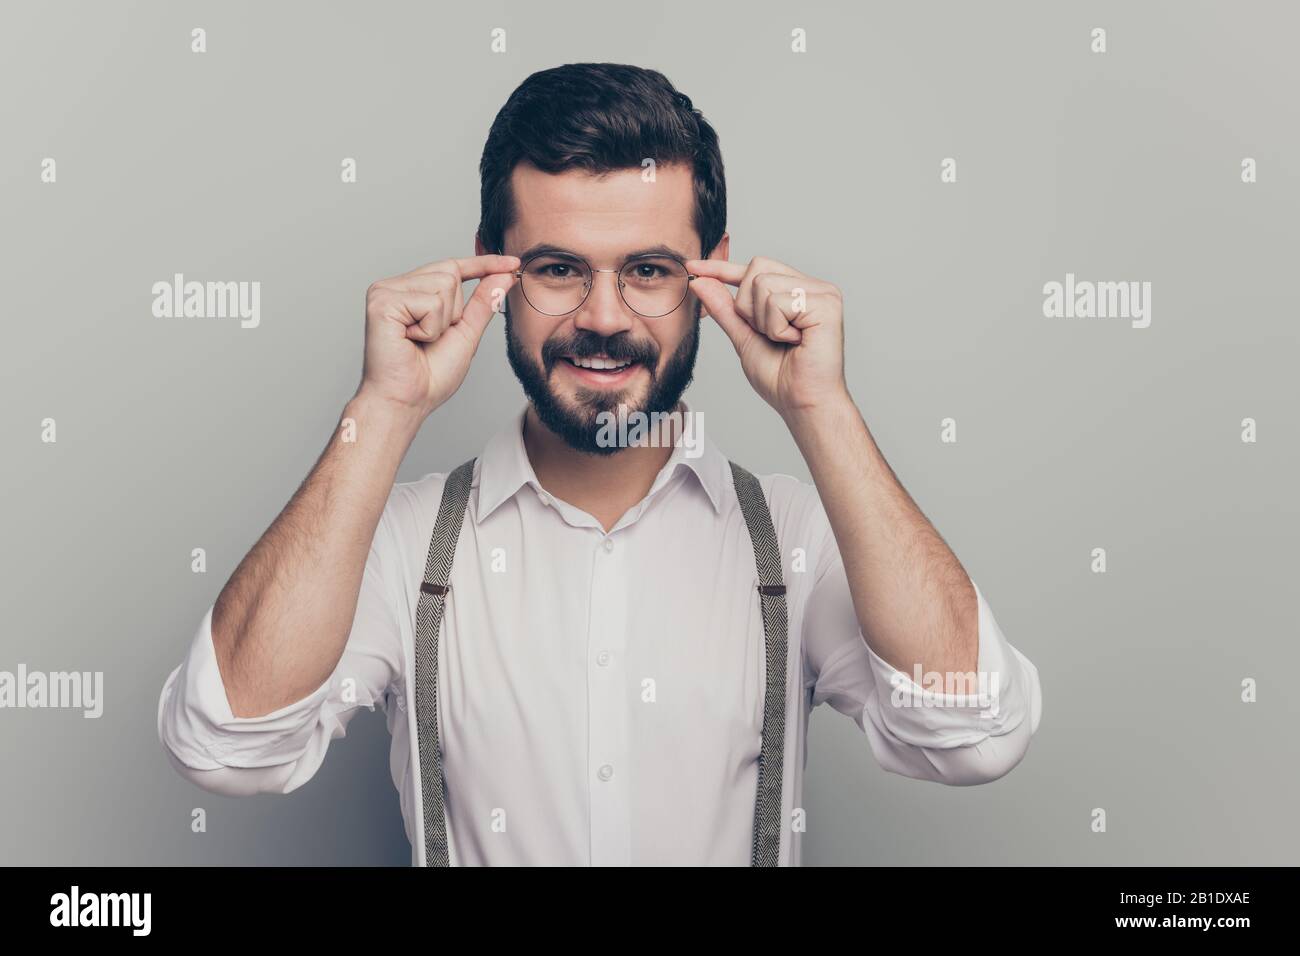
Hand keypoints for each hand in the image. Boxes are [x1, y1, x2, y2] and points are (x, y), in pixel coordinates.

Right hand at [356, 254, 518, 416]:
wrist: (406, 401)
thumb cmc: (430, 376)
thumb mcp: (466, 334)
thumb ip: (483, 303)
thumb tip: (504, 275)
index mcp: (413, 291)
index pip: (452, 267)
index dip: (483, 263)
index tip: (514, 261)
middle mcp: (397, 286)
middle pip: (450, 272)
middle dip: (454, 311)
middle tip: (431, 338)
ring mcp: (385, 290)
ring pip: (443, 285)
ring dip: (442, 322)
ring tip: (418, 340)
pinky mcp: (381, 301)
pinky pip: (430, 302)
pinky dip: (430, 328)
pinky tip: (410, 340)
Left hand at [686, 256, 847, 417]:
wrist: (802, 403)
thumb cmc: (780, 377)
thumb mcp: (743, 337)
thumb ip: (724, 309)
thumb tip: (701, 281)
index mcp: (794, 291)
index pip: (755, 268)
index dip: (722, 268)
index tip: (692, 266)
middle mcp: (810, 286)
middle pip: (756, 269)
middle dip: (748, 307)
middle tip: (771, 335)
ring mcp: (822, 292)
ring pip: (763, 284)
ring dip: (763, 321)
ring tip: (786, 340)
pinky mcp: (827, 303)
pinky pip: (778, 301)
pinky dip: (777, 328)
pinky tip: (796, 341)